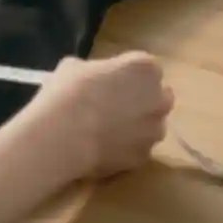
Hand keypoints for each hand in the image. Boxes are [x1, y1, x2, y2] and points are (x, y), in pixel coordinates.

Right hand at [23, 51, 173, 178]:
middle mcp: (158, 98)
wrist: (64, 134)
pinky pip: (137, 148)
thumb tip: (94, 79)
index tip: (109, 79)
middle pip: (158, 95)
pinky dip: (125, 148)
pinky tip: (102, 148)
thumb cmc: (68, 91)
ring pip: (151, 125)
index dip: (127, 73)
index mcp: (144, 68)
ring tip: (107, 129)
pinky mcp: (144, 156)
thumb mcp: (75, 67)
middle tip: (114, 103)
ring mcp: (155, 130)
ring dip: (137, 125)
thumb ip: (95, 71)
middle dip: (143, 98)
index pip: (145, 66)